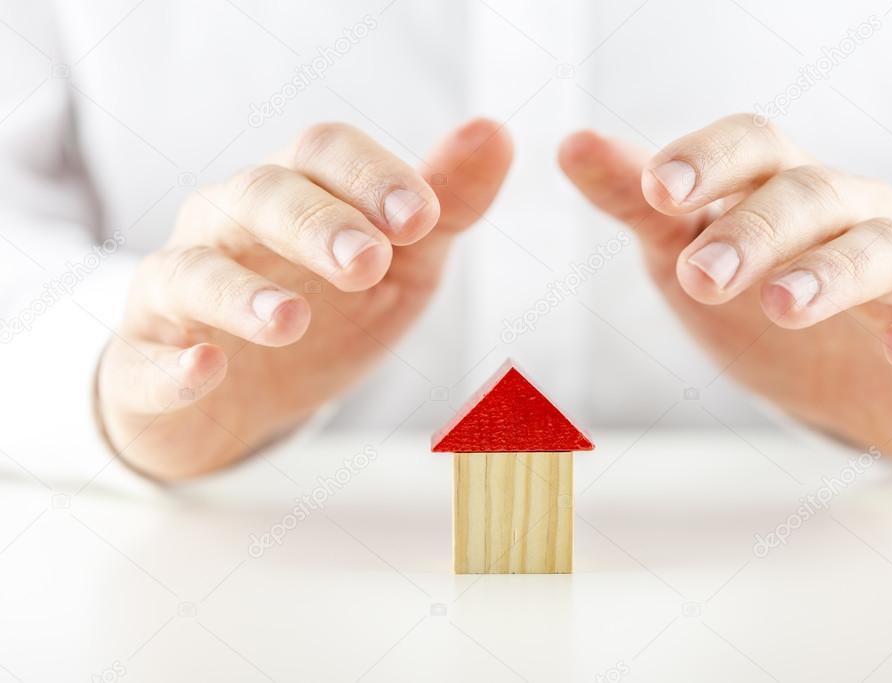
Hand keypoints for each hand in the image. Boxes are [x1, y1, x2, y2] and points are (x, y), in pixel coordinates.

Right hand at [98, 119, 512, 478]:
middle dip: (315, 224)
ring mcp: (180, 291)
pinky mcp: (148, 358)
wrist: (248, 397)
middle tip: (367, 262)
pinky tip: (204, 371)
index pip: (324, 153)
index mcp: (298, 191)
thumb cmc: (330, 311)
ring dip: (239, 293)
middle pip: (260, 196)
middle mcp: (230, 224)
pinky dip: (169, 366)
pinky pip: (144, 359)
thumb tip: (496, 133)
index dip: (372, 177)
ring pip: (194, 271)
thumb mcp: (402, 261)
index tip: (423, 218)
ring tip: (291, 322)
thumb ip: (445, 204)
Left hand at [560, 114, 891, 463]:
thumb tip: (571, 144)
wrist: (860, 388)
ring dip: (831, 272)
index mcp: (784, 190)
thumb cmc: (767, 303)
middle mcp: (852, 216)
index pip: (756, 146)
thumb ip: (636, 203)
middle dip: (754, 228)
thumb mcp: (688, 251)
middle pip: (811, 194)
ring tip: (780, 304)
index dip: (709, 160)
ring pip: (882, 251)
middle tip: (699, 275)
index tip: (657, 190)